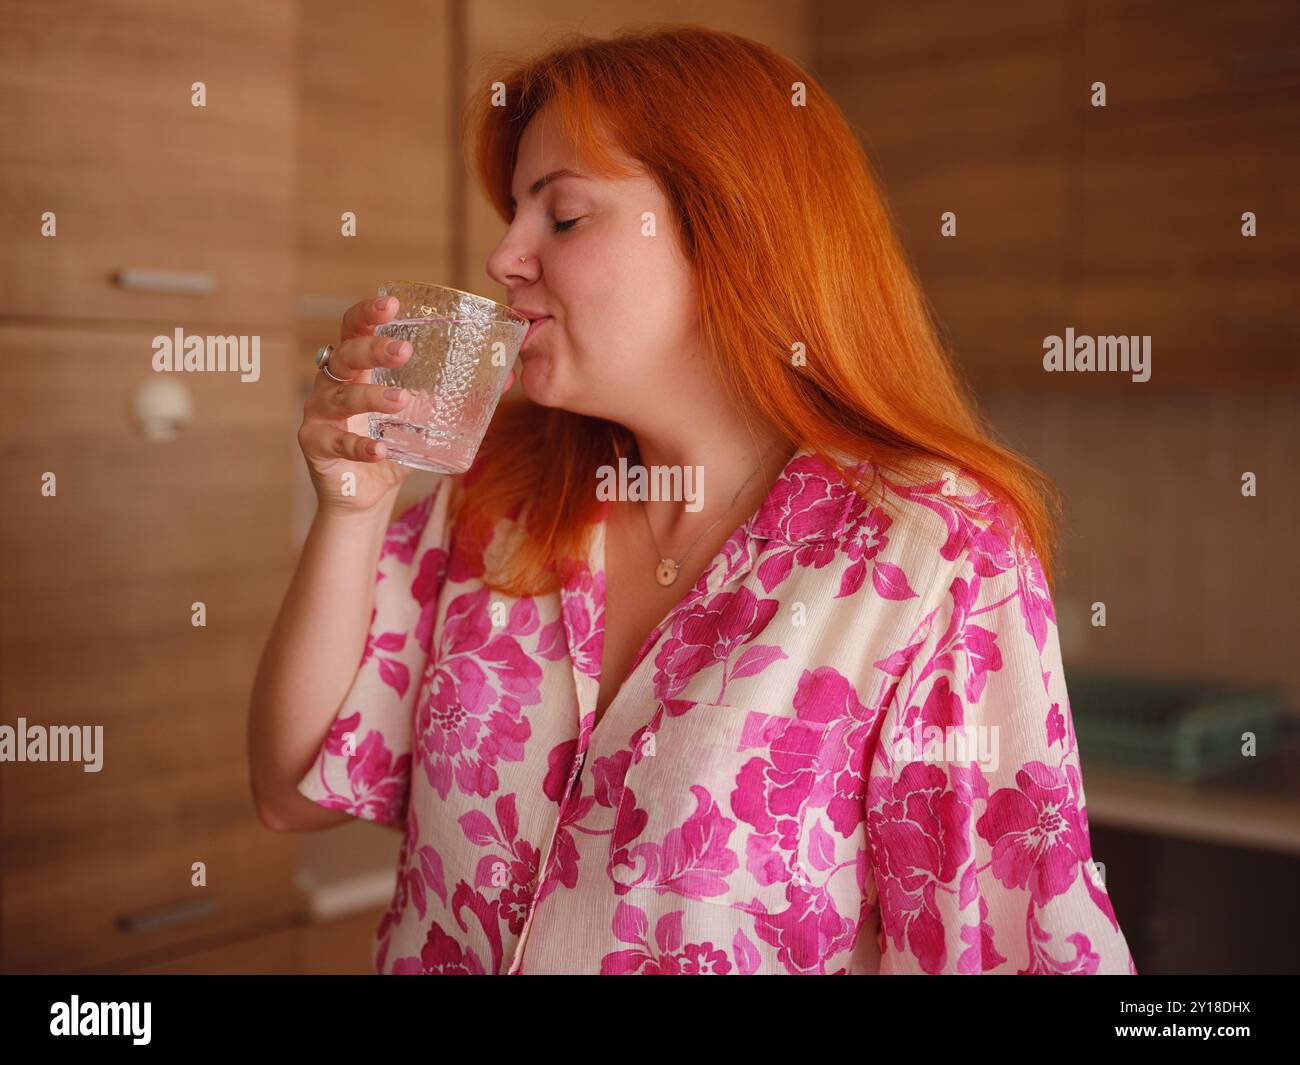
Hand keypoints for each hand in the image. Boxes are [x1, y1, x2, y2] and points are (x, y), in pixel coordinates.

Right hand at [297, 294, 516, 516]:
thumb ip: (456, 396)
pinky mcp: (316, 445)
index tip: (390, 304)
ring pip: (341, 397)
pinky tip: (381, 449)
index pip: (355, 327)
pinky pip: (337, 443)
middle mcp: (332, 382)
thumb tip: (506, 377)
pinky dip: (360, 446)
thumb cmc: (391, 440)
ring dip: (371, 398)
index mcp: (356, 365)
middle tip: (402, 350)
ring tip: (402, 402)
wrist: (366, 492)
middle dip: (372, 350)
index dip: (368, 313)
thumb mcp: (425, 416)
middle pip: (345, 355)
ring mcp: (319, 413)